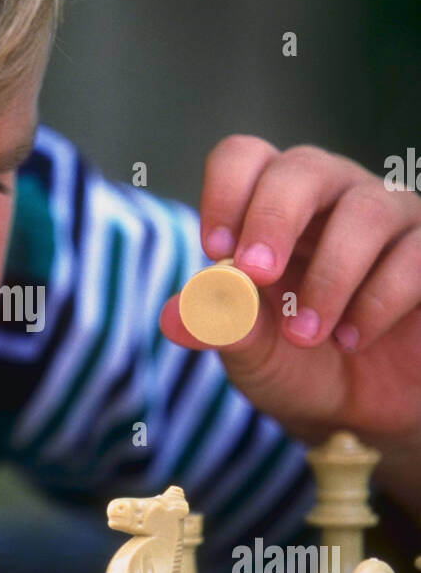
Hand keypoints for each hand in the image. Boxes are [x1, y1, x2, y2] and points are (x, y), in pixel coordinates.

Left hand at [159, 137, 420, 472]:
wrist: (363, 414)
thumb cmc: (299, 366)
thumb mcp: (250, 354)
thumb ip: (218, 328)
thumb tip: (174, 317)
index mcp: (270, 206)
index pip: (245, 158)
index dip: (226, 191)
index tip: (215, 248)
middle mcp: (330, 196)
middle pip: (303, 168)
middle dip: (274, 218)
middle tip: (257, 274)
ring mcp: (389, 217)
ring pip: (365, 211)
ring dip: (330, 277)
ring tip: (307, 336)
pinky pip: (415, 252)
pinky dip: (378, 299)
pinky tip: (352, 338)